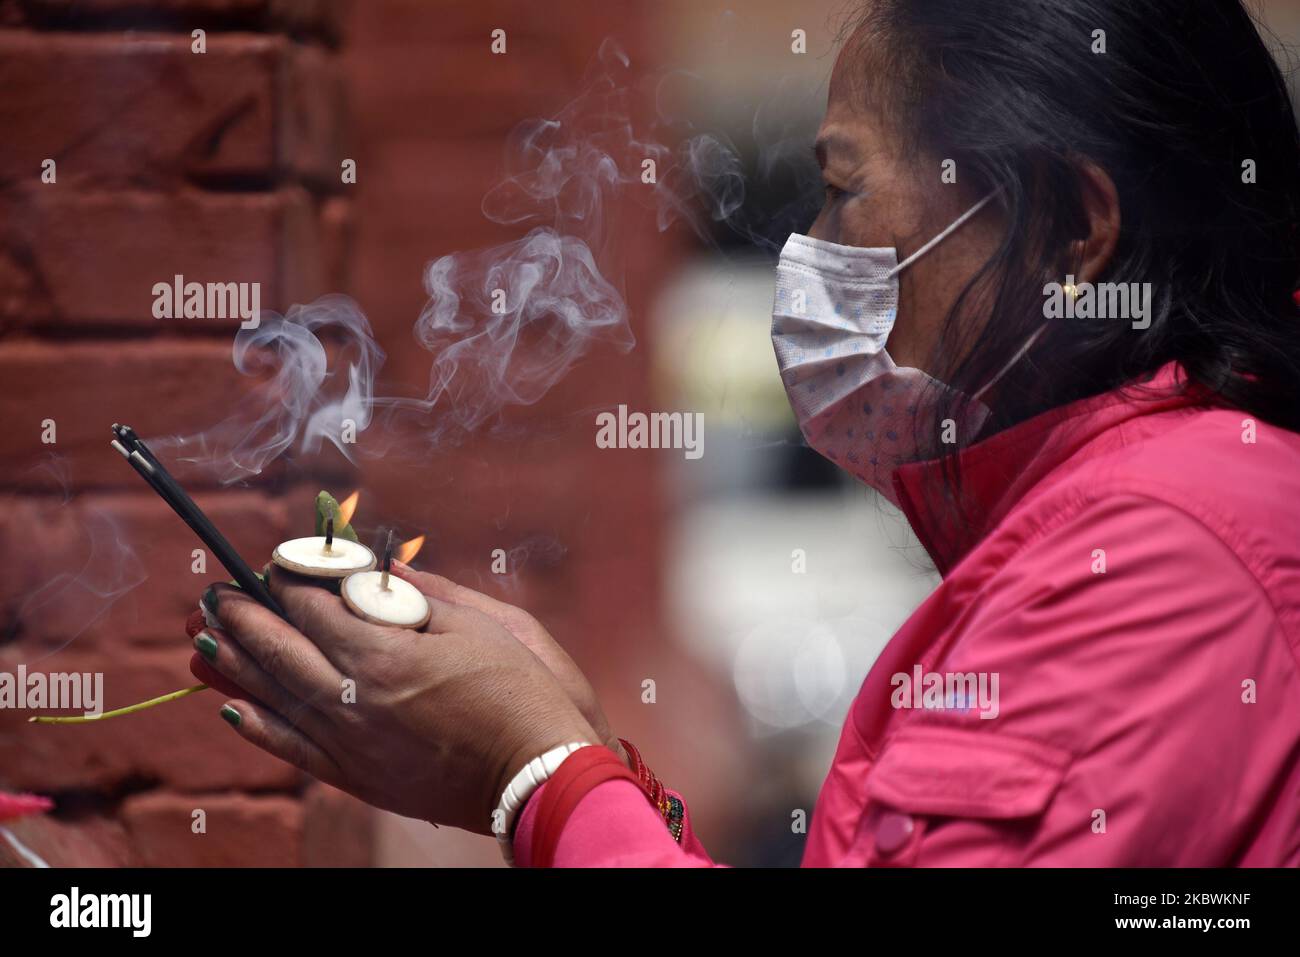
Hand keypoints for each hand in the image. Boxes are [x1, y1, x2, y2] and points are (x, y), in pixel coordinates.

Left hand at [194, 566, 600, 834]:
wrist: (533, 771)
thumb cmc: (516, 691)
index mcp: (382, 656)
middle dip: (244, 618)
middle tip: (215, 596)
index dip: (289, 582)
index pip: (314, 610)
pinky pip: (294, 750)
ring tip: (205, 641)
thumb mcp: (478, 625)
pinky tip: (234, 710)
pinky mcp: (359, 777)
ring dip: (237, 667)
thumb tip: (381, 572)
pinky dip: (260, 728)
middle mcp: (352, 700)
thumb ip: (419, 597)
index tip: (274, 565)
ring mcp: (350, 743)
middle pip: (281, 651)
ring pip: (276, 698)